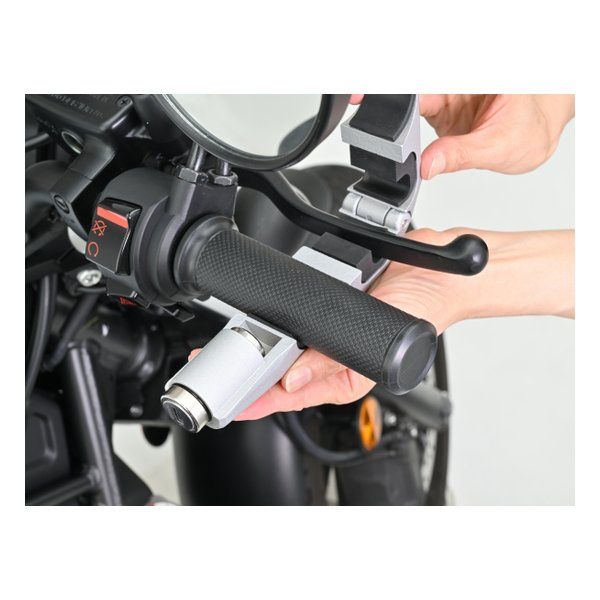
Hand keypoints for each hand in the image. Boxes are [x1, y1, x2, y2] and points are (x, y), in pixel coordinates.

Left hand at [231, 227, 573, 420]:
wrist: (436, 273)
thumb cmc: (422, 310)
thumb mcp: (384, 341)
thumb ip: (340, 362)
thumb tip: (296, 379)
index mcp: (345, 379)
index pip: (291, 398)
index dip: (255, 401)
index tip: (227, 400)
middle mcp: (331, 361)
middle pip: (277, 376)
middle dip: (243, 375)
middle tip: (211, 367)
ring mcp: (325, 336)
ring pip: (280, 349)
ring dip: (253, 347)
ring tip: (224, 348)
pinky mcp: (323, 310)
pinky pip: (292, 320)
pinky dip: (271, 321)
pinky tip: (255, 319)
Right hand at [350, 94, 574, 178]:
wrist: (537, 134)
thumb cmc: (531, 128)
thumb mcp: (499, 146)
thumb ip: (460, 154)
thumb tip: (427, 165)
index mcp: (471, 79)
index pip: (422, 83)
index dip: (392, 90)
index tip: (366, 96)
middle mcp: (453, 84)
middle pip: (408, 91)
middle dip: (385, 103)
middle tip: (364, 117)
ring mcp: (443, 96)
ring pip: (404, 103)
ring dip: (394, 122)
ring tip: (390, 142)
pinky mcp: (436, 110)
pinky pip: (408, 116)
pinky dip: (398, 133)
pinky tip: (401, 142)